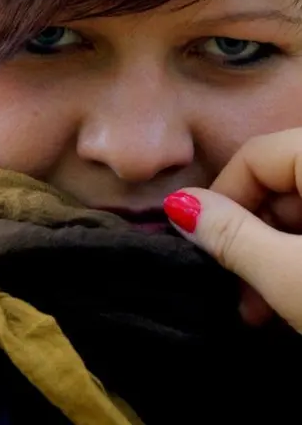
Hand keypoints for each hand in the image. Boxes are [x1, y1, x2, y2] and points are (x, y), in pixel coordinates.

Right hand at [163, 129, 301, 331]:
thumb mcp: (291, 275)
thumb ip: (231, 235)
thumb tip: (176, 203)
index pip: (256, 155)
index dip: (221, 199)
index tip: (206, 248)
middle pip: (276, 183)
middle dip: (248, 238)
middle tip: (236, 294)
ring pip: (298, 208)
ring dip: (271, 255)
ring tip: (262, 311)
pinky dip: (298, 256)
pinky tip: (293, 300)